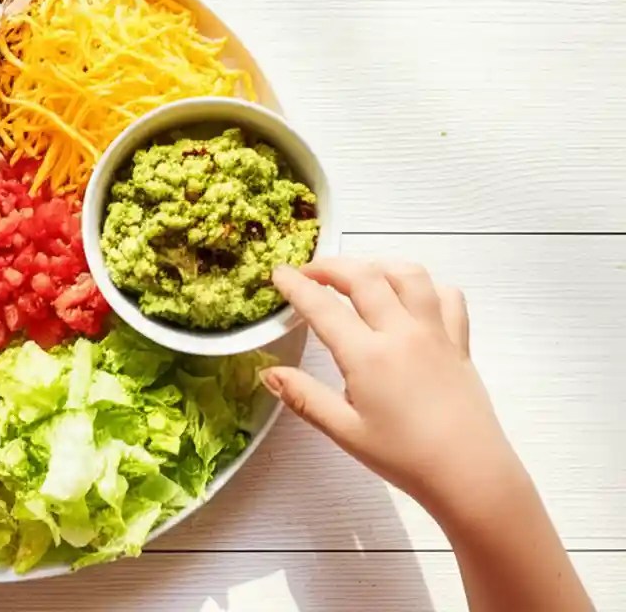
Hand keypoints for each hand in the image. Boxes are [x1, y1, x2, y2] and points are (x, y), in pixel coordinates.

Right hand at [262, 258, 520, 515]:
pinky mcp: (460, 342)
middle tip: (309, 272)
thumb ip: (304, 397)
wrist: (470, 474)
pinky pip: (447, 297)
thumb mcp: (345, 432)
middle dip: (331, 266)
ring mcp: (436, 333)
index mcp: (369, 356)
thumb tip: (268, 374)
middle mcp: (403, 333)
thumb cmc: (405, 458)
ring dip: (378, 265)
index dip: (296, 286)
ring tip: (360, 275)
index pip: (323, 308)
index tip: (279, 273)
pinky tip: (411, 298)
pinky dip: (426, 287)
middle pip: (365, 277)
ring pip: (409, 275)